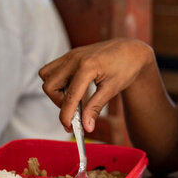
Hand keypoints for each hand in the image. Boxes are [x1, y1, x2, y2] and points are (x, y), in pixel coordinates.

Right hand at [39, 38, 153, 132]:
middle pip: (49, 85)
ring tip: (73, 97)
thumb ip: (95, 108)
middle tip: (75, 109)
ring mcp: (71, 55)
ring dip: (54, 90)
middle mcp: (75, 58)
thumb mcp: (112, 89)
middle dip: (59, 102)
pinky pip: (53, 68)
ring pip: (46, 75)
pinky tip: (73, 87)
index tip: (69, 128)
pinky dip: (57, 80)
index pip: (69, 96)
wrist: (131, 50)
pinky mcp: (71, 55)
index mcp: (87, 66)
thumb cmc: (125, 68)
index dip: (66, 115)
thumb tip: (86, 127)